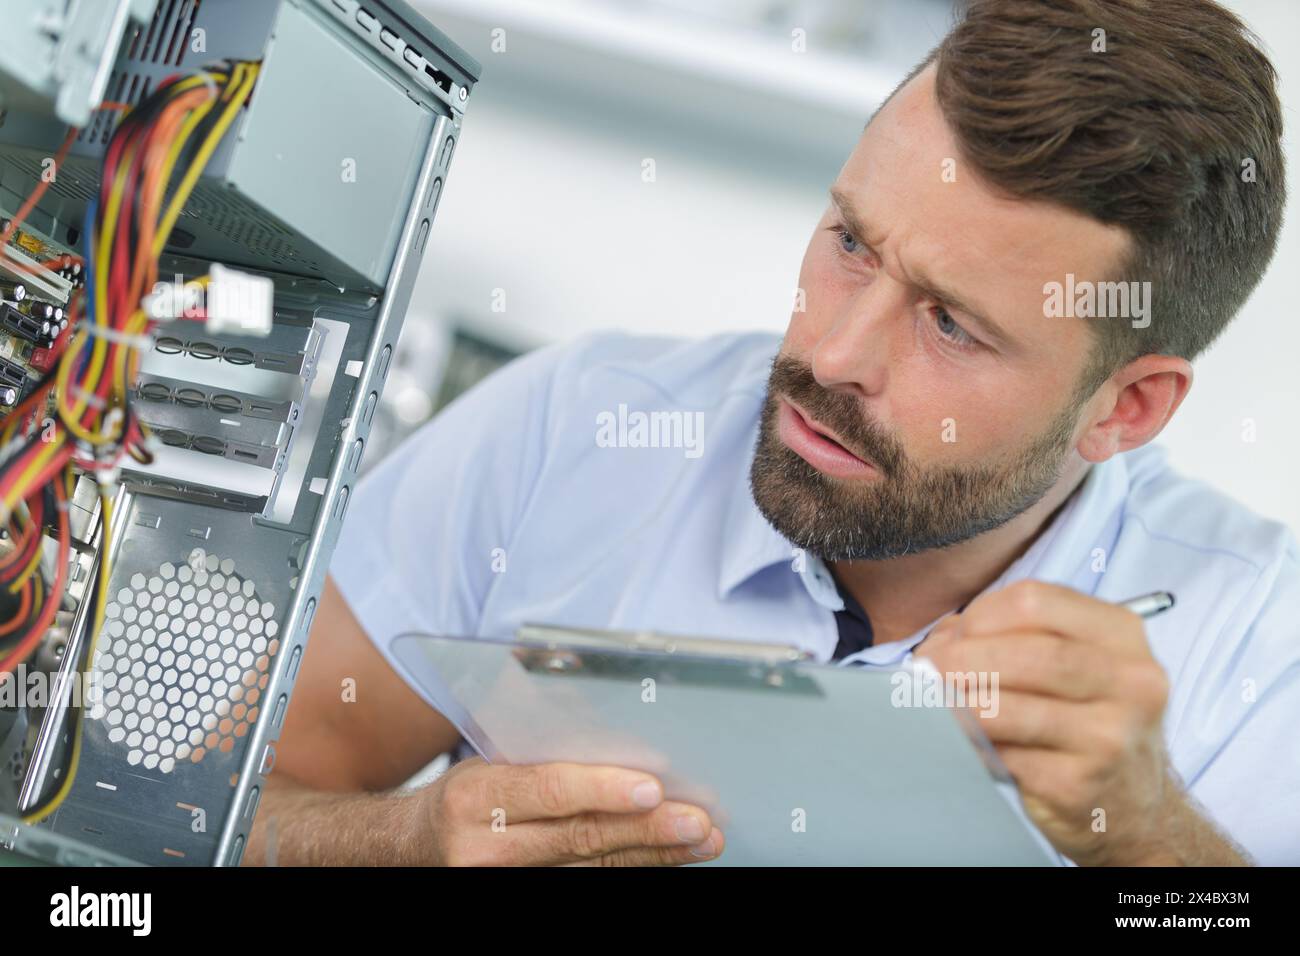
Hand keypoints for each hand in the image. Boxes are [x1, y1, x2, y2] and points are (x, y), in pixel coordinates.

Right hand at [414, 757, 723, 865]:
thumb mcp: (490, 760)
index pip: (548, 792)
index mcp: (477, 797)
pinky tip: (666, 857)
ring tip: (701, 840)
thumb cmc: (466, 795)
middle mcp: (487, 848)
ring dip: (654, 856)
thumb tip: (617, 728)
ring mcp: (503, 883)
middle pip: (580, 839)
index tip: (652, 787)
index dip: (602, 790)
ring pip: (592, 871)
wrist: (414, 849)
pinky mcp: (521, 897)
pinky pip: (585, 886)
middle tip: (698, 821)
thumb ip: (544, 746)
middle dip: (647, 830)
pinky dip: (631, 868)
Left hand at [916, 580, 1241, 864]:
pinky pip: (1003, 756)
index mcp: (1121, 635)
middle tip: (927, 670)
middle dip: (960, 659)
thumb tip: (939, 645)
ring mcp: (1110, 737)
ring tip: (932, 701)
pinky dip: (970, 743)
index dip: (980, 615)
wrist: (1133, 805)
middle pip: (1026, 653)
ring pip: (1008, 708)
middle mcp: (1130, 682)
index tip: (954, 635)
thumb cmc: (1087, 719)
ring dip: (956, 702)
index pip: (1036, 602)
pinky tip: (959, 738)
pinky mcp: (1079, 784)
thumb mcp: (1074, 663)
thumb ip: (1011, 637)